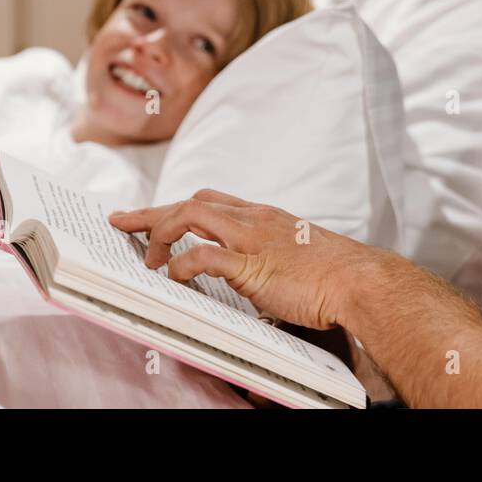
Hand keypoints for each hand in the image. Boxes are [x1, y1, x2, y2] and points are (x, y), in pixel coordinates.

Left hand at [108, 189, 382, 331]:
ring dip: (162, 232)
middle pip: (191, 201)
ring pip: (191, 214)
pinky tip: (175, 275)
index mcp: (261, 216)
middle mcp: (253, 219)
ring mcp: (252, 239)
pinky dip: (183, 262)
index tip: (148, 216)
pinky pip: (205, 254)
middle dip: (152, 212)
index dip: (173, 207)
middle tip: (121, 222)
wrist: (360, 281)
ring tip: (149, 258)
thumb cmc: (333, 275)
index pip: (208, 200)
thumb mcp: (292, 255)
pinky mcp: (252, 265)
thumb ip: (264, 258)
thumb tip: (246, 276)